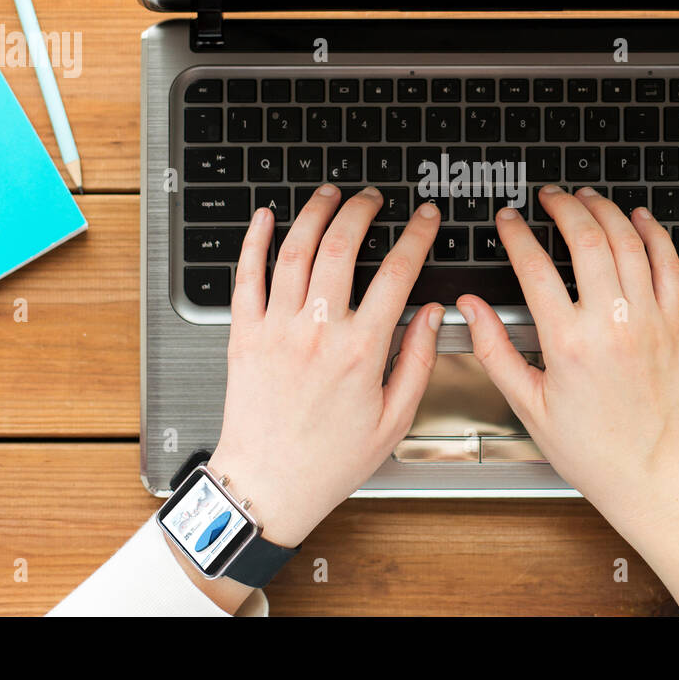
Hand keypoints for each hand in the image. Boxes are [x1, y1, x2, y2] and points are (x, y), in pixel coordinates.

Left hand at [210, 185, 443, 548]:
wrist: (267, 484)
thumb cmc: (328, 460)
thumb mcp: (394, 419)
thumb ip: (418, 360)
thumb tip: (434, 314)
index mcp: (360, 351)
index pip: (397, 273)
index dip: (417, 236)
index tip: (425, 219)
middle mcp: (317, 332)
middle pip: (342, 246)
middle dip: (362, 211)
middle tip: (373, 199)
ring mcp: (276, 329)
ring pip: (295, 250)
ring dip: (315, 212)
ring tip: (330, 195)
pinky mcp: (244, 335)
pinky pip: (246, 275)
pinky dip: (256, 240)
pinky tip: (267, 217)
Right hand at [456, 185, 678, 525]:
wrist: (651, 473)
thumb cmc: (592, 448)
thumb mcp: (527, 405)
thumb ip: (494, 350)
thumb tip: (470, 309)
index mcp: (568, 344)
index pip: (535, 267)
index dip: (516, 234)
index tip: (507, 220)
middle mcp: (611, 324)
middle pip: (587, 240)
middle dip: (563, 207)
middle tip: (547, 197)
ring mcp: (648, 320)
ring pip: (628, 242)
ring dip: (605, 210)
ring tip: (584, 198)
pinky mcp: (675, 325)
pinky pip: (669, 264)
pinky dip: (654, 233)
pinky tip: (639, 219)